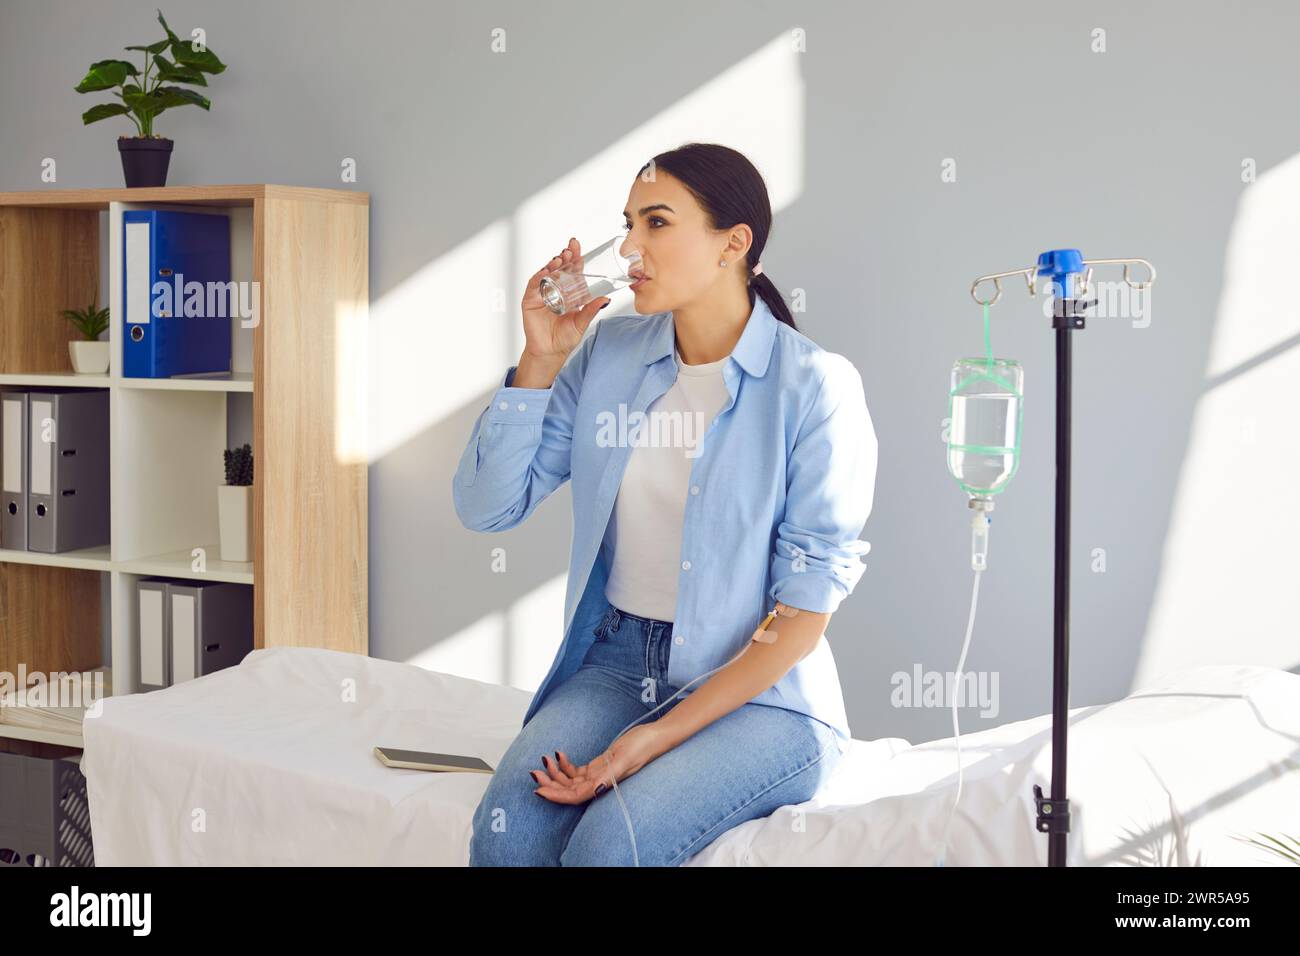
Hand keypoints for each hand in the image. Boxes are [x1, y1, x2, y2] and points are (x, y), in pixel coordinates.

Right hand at [520, 237, 610, 362]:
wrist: (551, 351)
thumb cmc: (565, 337)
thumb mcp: (582, 322)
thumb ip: (591, 309)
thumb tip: (606, 299)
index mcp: (569, 291)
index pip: (572, 270)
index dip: (575, 257)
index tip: (577, 246)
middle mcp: (555, 289)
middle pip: (559, 268)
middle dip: (564, 257)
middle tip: (570, 250)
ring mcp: (542, 293)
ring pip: (546, 273)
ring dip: (552, 264)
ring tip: (559, 259)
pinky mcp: (530, 300)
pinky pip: (533, 285)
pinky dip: (538, 277)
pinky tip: (545, 272)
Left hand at [531, 724, 664, 804]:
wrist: (653, 736)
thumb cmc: (642, 746)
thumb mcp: (625, 758)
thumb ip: (610, 774)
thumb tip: (595, 789)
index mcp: (604, 784)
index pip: (575, 796)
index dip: (556, 795)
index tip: (539, 790)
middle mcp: (599, 783)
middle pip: (569, 789)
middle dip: (550, 783)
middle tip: (534, 772)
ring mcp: (598, 774)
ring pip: (571, 780)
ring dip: (555, 773)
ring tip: (543, 760)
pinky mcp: (600, 765)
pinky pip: (578, 770)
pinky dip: (565, 764)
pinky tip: (559, 754)